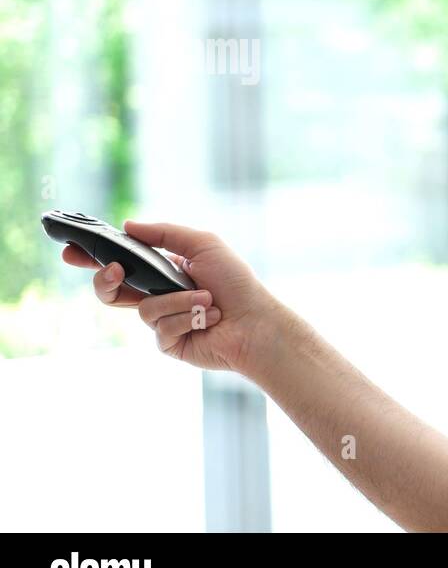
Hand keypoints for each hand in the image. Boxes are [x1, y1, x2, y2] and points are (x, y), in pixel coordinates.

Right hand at [62, 220, 282, 372]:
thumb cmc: (236, 283)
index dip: (94, 258)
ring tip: (207, 299)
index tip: (71, 250)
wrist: (256, 322)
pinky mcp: (168, 342)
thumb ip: (164, 233)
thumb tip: (127, 225)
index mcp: (164, 271)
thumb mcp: (203, 245)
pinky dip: (187, 318)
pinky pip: (160, 327)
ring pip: (143, 308)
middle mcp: (159, 296)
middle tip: (115, 271)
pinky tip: (207, 319)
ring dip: (178, 300)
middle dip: (105, 280)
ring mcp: (162, 321)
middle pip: (112, 291)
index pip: (121, 263)